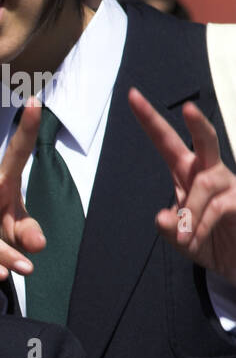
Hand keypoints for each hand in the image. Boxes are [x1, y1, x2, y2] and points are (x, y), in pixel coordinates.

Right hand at [0, 98, 46, 280]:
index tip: (35, 100)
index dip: (26, 128)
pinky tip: (1, 274)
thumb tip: (36, 244)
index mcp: (1, 182)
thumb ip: (30, 232)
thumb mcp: (20, 227)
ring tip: (24, 269)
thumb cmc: (1, 227)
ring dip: (0, 250)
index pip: (16, 153)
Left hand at [130, 87, 235, 285]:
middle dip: (197, 124)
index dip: (150, 120)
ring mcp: (228, 186)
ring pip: (204, 184)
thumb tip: (162, 216)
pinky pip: (217, 208)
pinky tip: (194, 239)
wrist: (235, 262)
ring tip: (185, 237)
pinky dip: (200, 226)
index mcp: (187, 174)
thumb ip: (168, 228)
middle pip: (204, 142)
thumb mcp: (179, 238)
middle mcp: (209, 173)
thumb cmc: (208, 242)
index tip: (132, 96)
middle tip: (188, 108)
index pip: (166, 142)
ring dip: (189, 213)